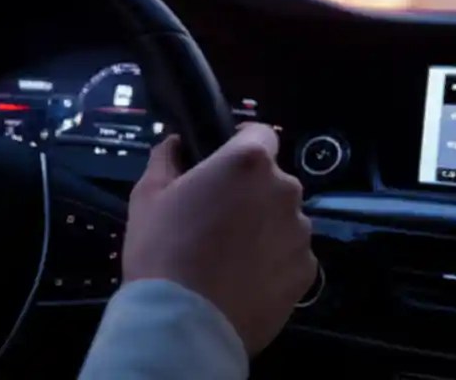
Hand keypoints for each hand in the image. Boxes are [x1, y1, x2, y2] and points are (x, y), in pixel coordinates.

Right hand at [123, 124, 316, 354]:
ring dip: (264, 227)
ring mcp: (300, 233)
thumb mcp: (148, 195)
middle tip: (217, 218)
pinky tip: (244, 280)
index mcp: (248, 162)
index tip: (221, 165)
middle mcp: (284, 190)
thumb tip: (175, 144)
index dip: (240, 144)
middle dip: (250, 192)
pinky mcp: (307, 271)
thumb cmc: (162, 250)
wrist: (184, 323)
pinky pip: (290, 254)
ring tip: (230, 256)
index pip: (260, 133)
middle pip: (272, 180)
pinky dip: (273, 262)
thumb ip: (166, 158)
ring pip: (283, 218)